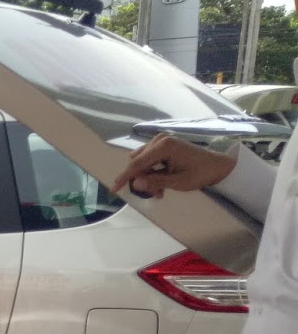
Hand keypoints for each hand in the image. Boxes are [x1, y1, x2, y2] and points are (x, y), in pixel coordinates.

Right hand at [110, 135, 236, 197]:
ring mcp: (162, 141)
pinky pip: (150, 159)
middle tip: (154, 193)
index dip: (125, 177)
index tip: (114, 189)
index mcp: (163, 146)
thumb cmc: (201, 174)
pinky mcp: (165, 144)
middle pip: (138, 162)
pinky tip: (161, 182)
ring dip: (148, 177)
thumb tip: (135, 184)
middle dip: (142, 179)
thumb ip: (155, 182)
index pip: (137, 163)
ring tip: (160, 190)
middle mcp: (159, 140)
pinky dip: (153, 172)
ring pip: (143, 162)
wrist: (219, 166)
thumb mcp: (178, 182)